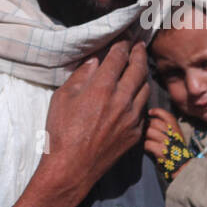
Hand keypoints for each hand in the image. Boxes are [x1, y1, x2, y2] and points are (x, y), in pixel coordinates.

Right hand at [14, 41, 150, 206]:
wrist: (71, 168)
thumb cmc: (61, 132)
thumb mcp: (63, 97)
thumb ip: (81, 76)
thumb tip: (96, 61)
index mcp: (102, 88)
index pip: (118, 57)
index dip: (122, 44)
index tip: (124, 37)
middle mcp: (122, 100)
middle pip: (138, 69)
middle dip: (139, 54)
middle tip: (138, 46)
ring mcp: (132, 118)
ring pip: (145, 88)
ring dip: (142, 75)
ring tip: (138, 69)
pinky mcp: (136, 133)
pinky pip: (143, 109)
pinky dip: (140, 98)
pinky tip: (134, 96)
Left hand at [144, 107, 182, 159]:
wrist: (182, 167)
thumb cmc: (176, 151)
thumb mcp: (176, 136)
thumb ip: (167, 128)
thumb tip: (152, 119)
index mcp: (176, 129)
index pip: (166, 115)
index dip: (156, 111)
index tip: (150, 112)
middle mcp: (173, 134)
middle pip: (154, 122)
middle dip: (147, 125)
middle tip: (145, 130)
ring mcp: (167, 142)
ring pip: (149, 132)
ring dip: (145, 136)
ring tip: (146, 140)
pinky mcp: (161, 152)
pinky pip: (148, 144)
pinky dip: (145, 146)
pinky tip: (147, 149)